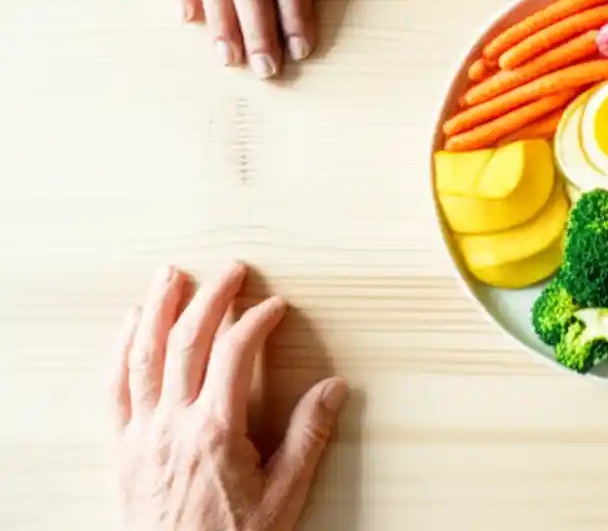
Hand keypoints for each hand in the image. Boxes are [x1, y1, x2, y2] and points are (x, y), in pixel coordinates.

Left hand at [111, 263, 347, 530]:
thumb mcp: (284, 495)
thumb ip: (308, 437)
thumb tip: (333, 389)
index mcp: (216, 433)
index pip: (234, 355)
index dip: (255, 321)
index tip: (273, 307)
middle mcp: (172, 426)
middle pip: (186, 342)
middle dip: (210, 299)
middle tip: (231, 272)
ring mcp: (140, 435)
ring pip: (143, 356)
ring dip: (157, 309)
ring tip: (171, 277)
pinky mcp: (119, 448)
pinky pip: (113, 388)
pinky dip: (121, 350)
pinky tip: (130, 326)